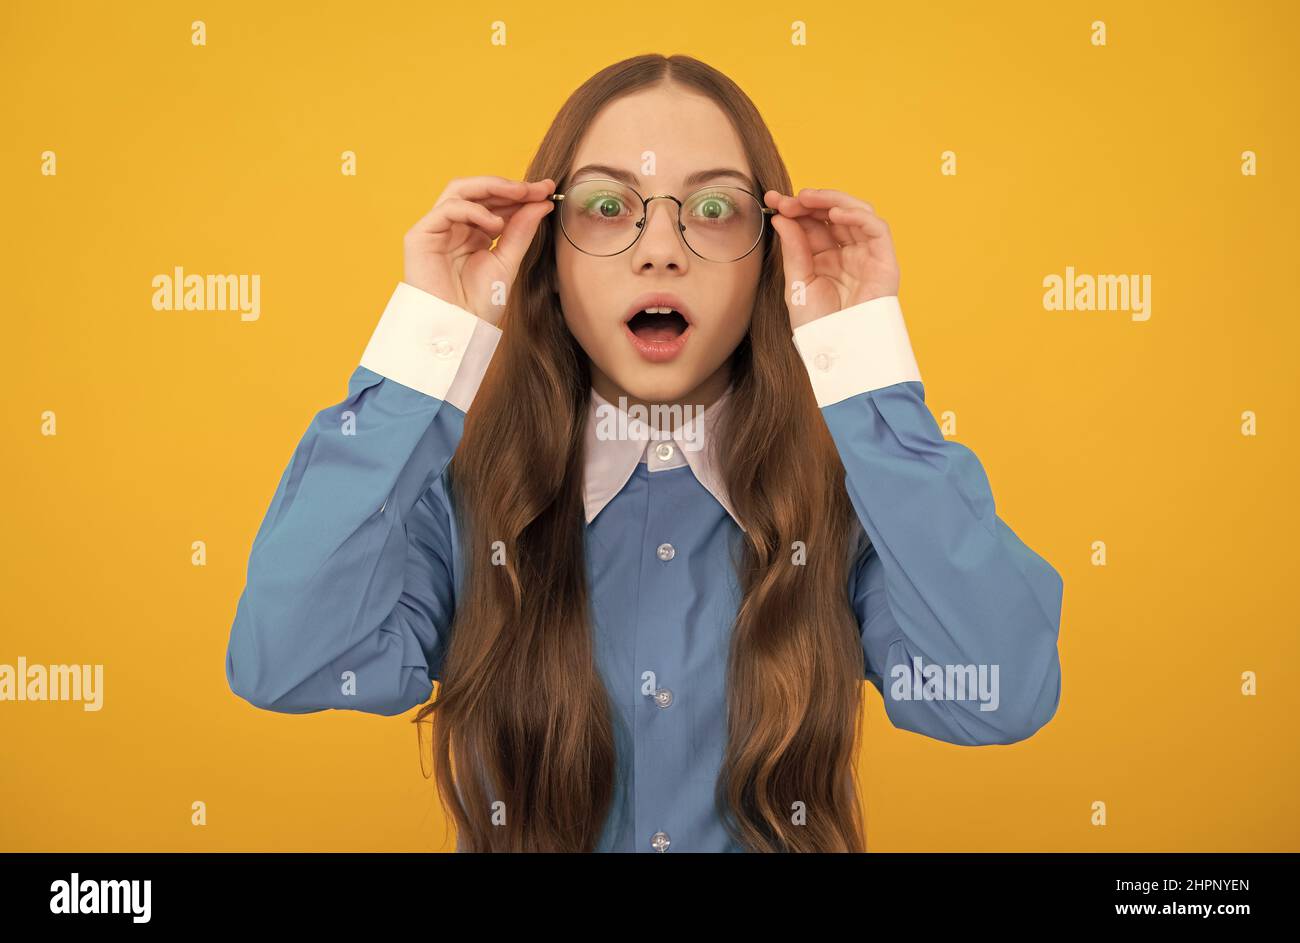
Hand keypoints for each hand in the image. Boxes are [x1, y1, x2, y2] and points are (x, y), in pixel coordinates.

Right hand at [403, 176, 555, 325]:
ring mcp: (437, 229)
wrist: (458, 328)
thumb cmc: (479, 303)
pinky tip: (495, 224)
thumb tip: (542, 202)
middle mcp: (455, 227)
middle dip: (510, 186)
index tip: (547, 190)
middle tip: (536, 188)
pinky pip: (448, 208)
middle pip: (478, 190)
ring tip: (519, 197)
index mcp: (474, 232)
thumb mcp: (508, 261)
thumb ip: (521, 231)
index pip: (496, 202)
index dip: (521, 194)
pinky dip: (474, 210)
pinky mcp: (421, 235)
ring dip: (493, 189)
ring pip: (460, 190)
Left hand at [763, 188, 899, 329]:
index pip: (811, 223)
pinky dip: (858, 215)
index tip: (773, 200)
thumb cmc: (818, 325)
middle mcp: (846, 253)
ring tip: (808, 198)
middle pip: (832, 214)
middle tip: (788, 199)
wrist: (839, 350)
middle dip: (810, 202)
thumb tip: (781, 216)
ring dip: (832, 200)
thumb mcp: (797, 283)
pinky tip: (835, 213)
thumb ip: (793, 249)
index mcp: (823, 258)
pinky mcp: (884, 261)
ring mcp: (866, 255)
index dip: (795, 208)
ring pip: (856, 213)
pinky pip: (877, 228)